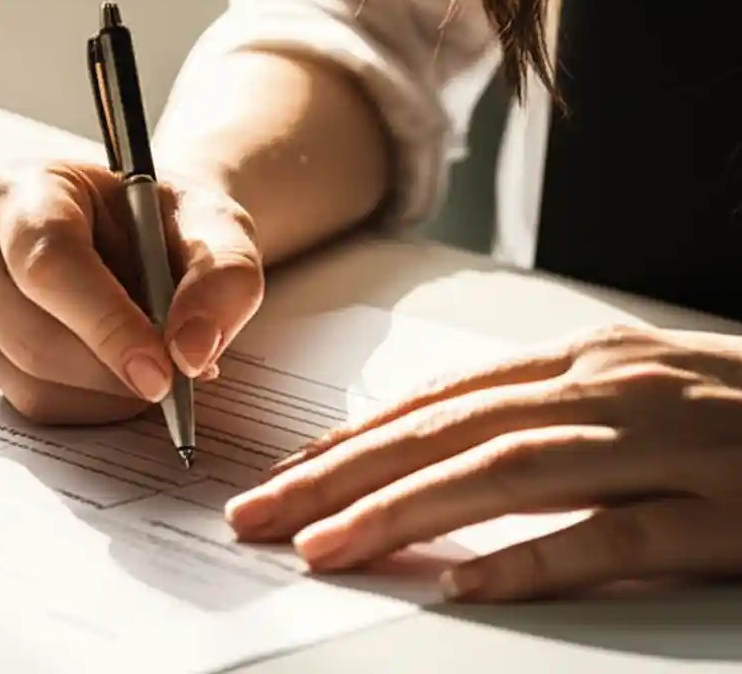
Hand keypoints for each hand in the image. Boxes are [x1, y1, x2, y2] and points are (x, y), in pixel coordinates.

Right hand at [0, 161, 262, 423]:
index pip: (49, 263)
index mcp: (27, 190)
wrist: (143, 235)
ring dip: (108, 391)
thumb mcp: (217, 226)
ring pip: (32, 379)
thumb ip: (222, 276)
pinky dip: (94, 405)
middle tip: (177, 374)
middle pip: (33, 334)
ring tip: (153, 359)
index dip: (105, 323)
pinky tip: (124, 373)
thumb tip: (191, 352)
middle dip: (113, 370)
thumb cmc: (168, 222)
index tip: (162, 369)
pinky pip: (36, 403)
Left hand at [224, 324, 741, 600]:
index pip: (443, 402)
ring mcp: (671, 450)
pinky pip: (618, 537)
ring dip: (406, 510)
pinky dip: (535, 562)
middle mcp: (614, 395)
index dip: (355, 437)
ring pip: (510, 473)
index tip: (287, 471)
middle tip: (260, 514)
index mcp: (588, 366)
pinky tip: (467, 588)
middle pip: (449, 434)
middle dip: (342, 474)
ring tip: (326, 546)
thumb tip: (440, 446)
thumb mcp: (636, 395)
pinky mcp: (729, 515)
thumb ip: (544, 415)